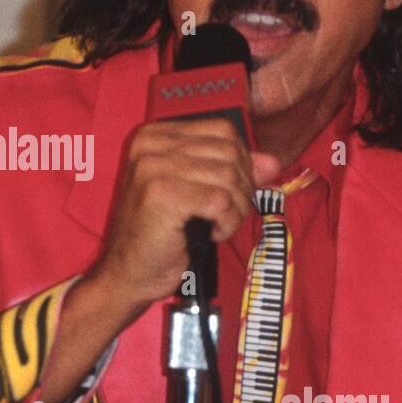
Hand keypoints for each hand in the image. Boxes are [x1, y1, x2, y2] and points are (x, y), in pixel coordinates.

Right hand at [85, 118, 281, 308]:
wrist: (129, 273)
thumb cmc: (162, 234)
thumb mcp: (197, 192)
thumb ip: (233, 171)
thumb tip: (272, 162)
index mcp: (155, 135)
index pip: (223, 129)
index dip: (240, 162)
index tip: (229, 192)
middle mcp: (150, 144)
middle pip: (229, 151)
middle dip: (241, 188)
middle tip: (226, 214)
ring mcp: (152, 168)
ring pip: (228, 176)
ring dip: (235, 209)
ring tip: (218, 226)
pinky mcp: (161, 196)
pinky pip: (220, 202)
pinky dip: (227, 223)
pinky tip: (211, 234)